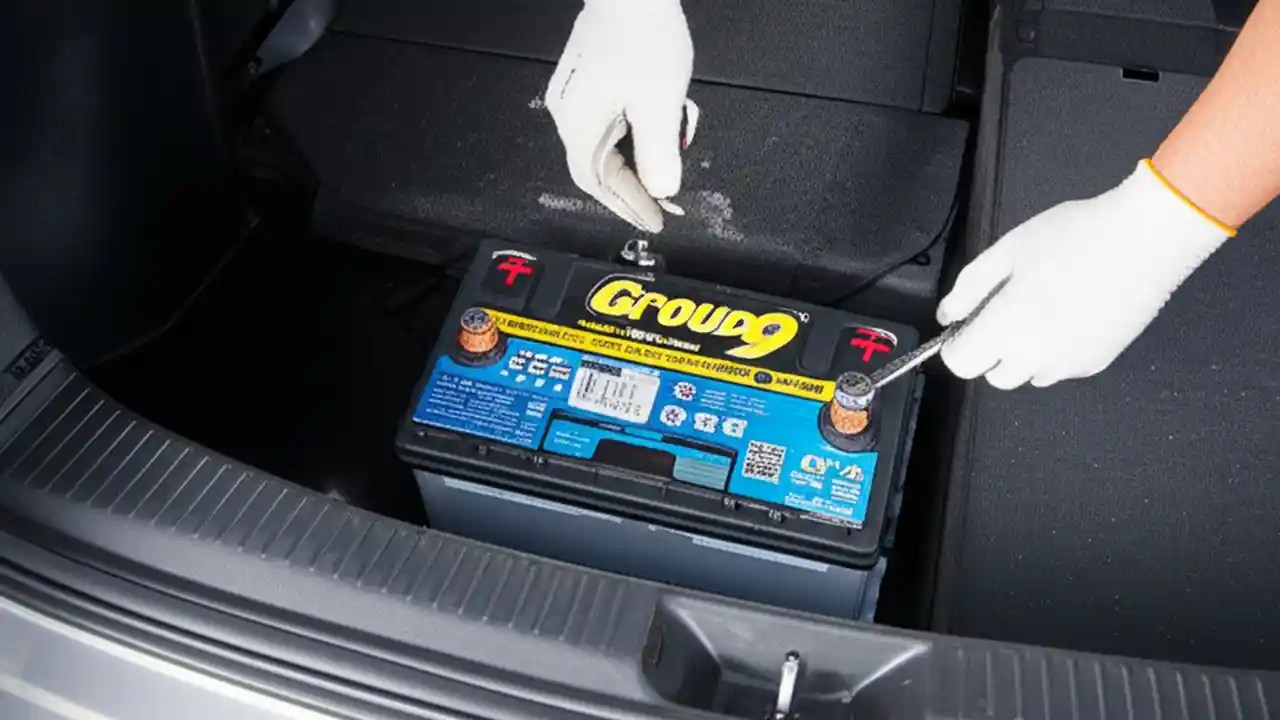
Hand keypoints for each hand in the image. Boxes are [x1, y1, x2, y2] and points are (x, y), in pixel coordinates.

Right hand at [546, 0, 694, 232]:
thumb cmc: (641, 35)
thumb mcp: (659, 105)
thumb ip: (659, 155)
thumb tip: (662, 189)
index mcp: (579, 123)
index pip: (599, 183)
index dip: (628, 206)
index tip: (655, 219)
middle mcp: (569, 110)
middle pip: (598, 165)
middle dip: (631, 188)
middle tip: (661, 203)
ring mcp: (575, 90)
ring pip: (603, 142)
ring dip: (632, 161)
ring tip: (662, 171)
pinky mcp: (588, 74)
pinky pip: (607, 119)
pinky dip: (629, 136)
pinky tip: (650, 132)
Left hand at [937, 160, 1233, 388]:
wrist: (1144, 240)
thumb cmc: (1072, 237)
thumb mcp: (1006, 251)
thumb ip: (968, 289)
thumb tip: (949, 316)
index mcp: (1006, 330)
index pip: (961, 363)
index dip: (957, 342)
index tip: (968, 321)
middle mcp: (1035, 358)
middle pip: (994, 375)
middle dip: (991, 349)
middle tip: (1007, 307)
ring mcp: (1069, 365)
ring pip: (1028, 375)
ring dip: (1023, 354)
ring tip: (1042, 308)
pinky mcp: (1097, 363)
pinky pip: (1060, 368)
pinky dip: (1055, 351)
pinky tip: (1070, 313)